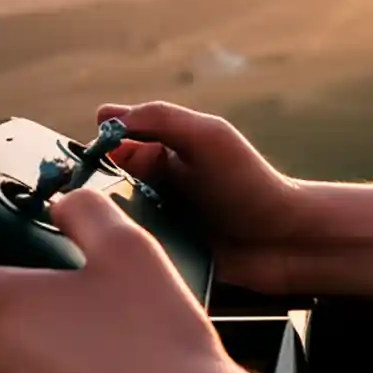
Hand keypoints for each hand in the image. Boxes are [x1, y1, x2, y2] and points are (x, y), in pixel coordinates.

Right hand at [97, 101, 312, 294]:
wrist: (287, 243)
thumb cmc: (251, 184)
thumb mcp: (208, 136)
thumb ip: (161, 118)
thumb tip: (106, 117)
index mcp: (162, 150)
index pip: (111, 143)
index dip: (95, 149)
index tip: (85, 160)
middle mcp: (154, 184)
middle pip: (101, 182)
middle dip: (91, 187)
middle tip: (90, 197)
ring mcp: (156, 221)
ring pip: (109, 218)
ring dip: (104, 221)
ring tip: (104, 227)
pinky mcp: (161, 255)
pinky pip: (128, 251)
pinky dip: (121, 249)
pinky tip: (120, 252)